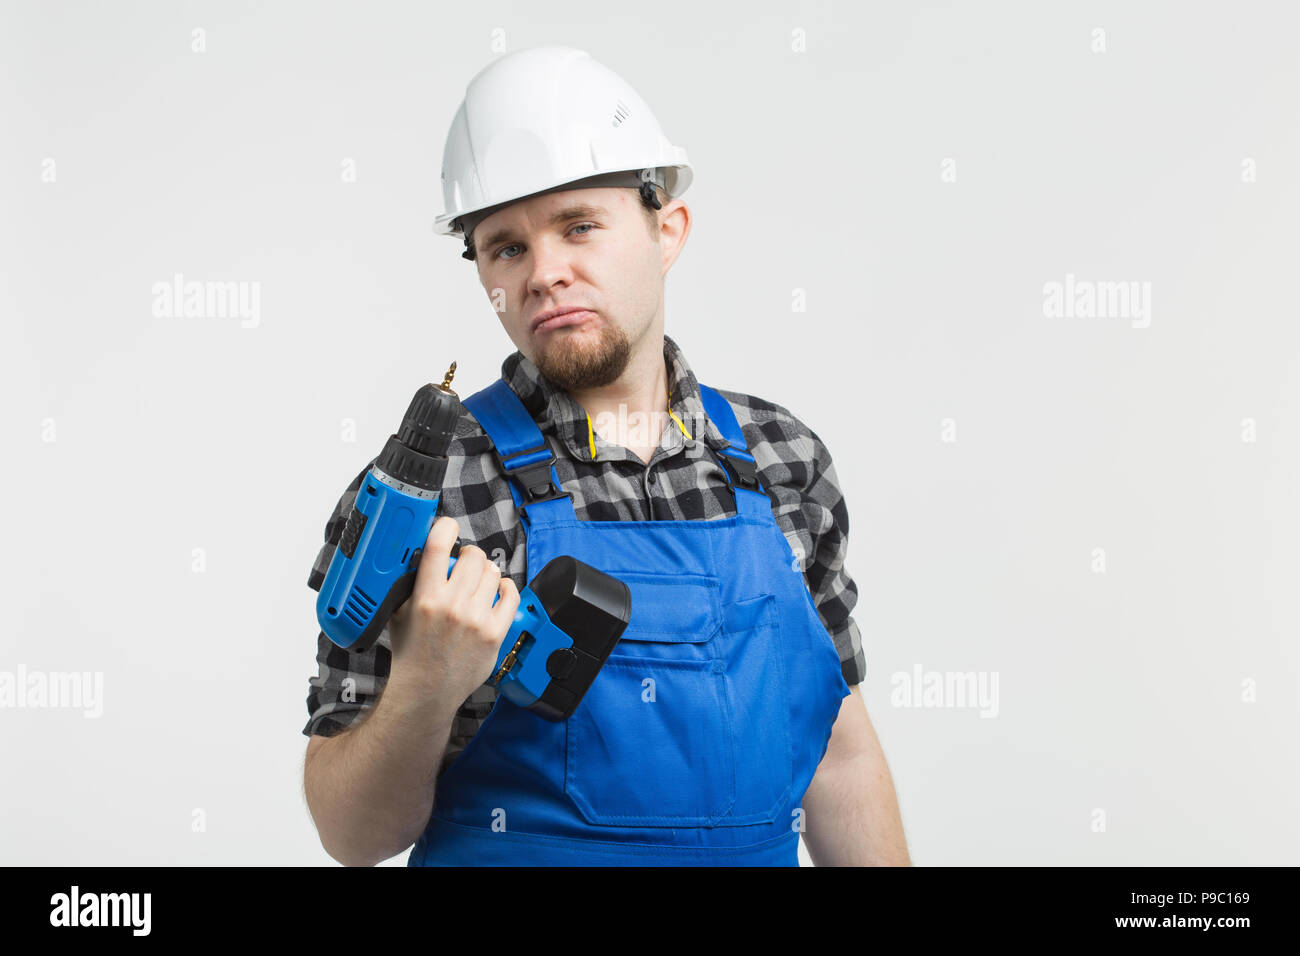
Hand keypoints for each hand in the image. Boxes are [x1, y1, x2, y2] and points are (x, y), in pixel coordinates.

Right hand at [387, 515, 520, 701]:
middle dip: (468, 555)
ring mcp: (477, 619)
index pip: (438, 547)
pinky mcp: (495, 632)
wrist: (427, 689)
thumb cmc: (412, 651)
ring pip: (492, 572)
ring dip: (486, 572)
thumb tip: (421, 552)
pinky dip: (505, 587)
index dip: (445, 528)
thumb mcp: (399, 612)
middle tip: (464, 564)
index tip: (448, 527)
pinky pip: (510, 593)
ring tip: (477, 582)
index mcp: (425, 597)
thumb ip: (409, 582)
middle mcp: (452, 606)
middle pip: (472, 556)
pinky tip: (496, 590)